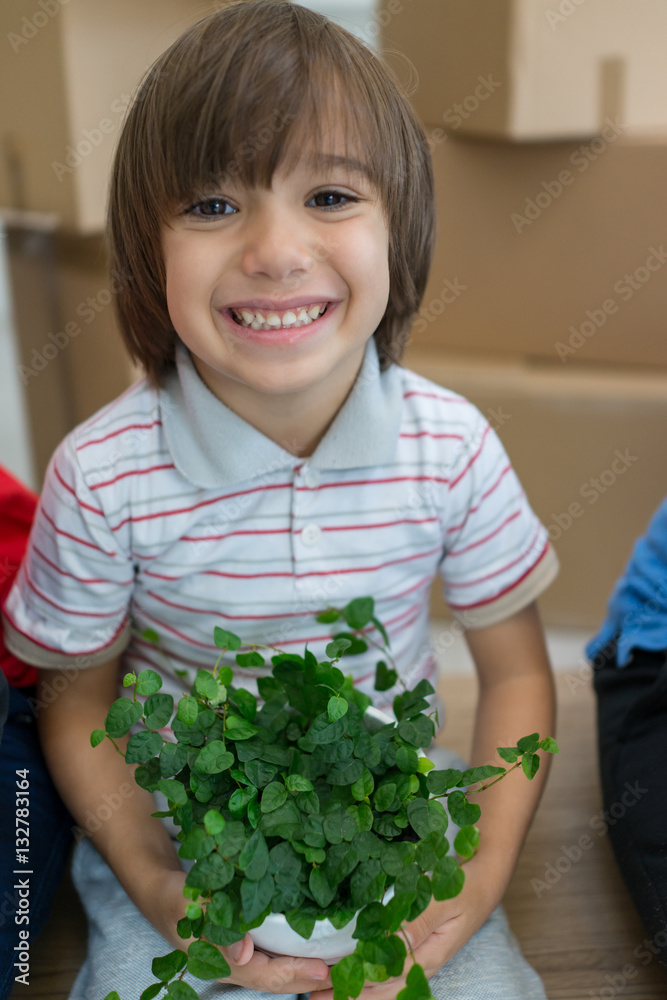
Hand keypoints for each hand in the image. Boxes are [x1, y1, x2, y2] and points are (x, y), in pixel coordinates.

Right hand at [149, 870, 331, 993]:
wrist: (158, 891)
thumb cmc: (175, 897)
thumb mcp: (190, 906)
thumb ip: (216, 929)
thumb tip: (243, 955)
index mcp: (221, 963)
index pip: (266, 975)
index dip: (296, 973)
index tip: (325, 969)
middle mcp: (232, 967)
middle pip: (276, 981)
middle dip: (309, 979)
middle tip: (345, 971)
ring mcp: (236, 959)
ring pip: (275, 972)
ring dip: (303, 970)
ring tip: (337, 962)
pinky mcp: (240, 947)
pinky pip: (270, 958)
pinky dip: (291, 956)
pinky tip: (311, 946)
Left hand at [313, 861, 494, 999]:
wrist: (483, 881)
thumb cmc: (463, 888)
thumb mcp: (443, 900)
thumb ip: (418, 922)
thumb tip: (392, 943)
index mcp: (429, 955)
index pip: (387, 977)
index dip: (356, 982)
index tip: (328, 981)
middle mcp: (422, 964)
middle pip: (382, 990)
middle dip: (349, 995)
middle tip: (313, 996)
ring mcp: (418, 959)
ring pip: (384, 986)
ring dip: (354, 991)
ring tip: (320, 994)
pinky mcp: (415, 951)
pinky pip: (389, 974)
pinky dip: (368, 979)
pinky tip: (347, 978)